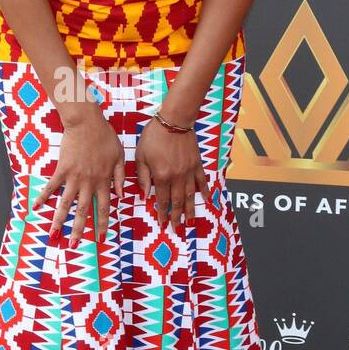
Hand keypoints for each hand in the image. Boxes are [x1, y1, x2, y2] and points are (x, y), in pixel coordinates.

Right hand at [33, 103, 124, 246]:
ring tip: (53, 234)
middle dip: (78, 229)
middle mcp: (88, 182)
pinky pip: (51, 186)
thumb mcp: (119, 156)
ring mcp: (73, 177)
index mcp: (104, 181)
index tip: (100, 238)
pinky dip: (43, 197)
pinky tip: (36, 207)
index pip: (104, 207)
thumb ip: (121, 177)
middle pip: (83, 211)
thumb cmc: (104, 136)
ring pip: (66, 203)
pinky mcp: (61, 169)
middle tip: (73, 245)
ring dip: (59, 220)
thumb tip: (121, 196)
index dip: (102, 223)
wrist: (86, 122)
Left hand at [135, 116, 210, 231]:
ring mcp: (189, 171)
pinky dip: (205, 190)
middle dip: (177, 217)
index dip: (162, 213)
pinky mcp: (197, 164)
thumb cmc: (154, 136)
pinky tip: (207, 199)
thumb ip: (143, 176)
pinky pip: (202, 180)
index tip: (162, 224)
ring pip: (191, 195)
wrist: (173, 120)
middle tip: (177, 229)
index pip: (161, 200)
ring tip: (191, 221)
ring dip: (191, 209)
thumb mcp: (141, 156)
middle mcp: (177, 177)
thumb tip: (144, 194)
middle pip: (178, 201)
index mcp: (161, 176)